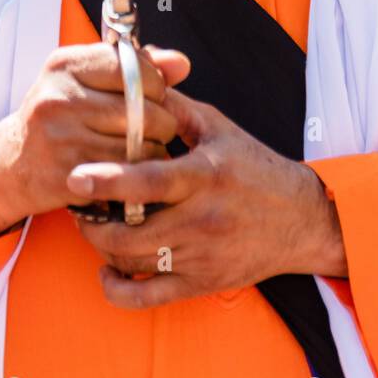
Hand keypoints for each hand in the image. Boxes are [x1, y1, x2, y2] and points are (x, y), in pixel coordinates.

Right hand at [0, 42, 189, 241]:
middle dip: (161, 124)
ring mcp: (60, 137)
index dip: (155, 85)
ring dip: (152, 155)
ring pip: (140, 147)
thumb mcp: (85, 81)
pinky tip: (128, 174)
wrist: (7, 166)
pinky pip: (126, 177)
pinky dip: (136, 178)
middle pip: (146, 110)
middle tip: (153, 132)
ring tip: (141, 153)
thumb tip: (182, 63)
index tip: (151, 97)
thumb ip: (135, 68)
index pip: (135, 68)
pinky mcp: (66, 175)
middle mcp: (59, 96)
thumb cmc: (57, 117)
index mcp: (65, 64)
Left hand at [66, 87, 346, 308]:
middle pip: (131, 233)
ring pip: (134, 262)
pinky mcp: (202, 283)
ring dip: (102, 248)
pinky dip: (119, 289)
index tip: (76, 177)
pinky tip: (108, 271)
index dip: (109, 181)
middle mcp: (202, 219)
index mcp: (205, 175)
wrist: (301, 219)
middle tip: (76, 204)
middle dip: (92, 223)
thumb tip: (138, 79)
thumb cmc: (255, 167)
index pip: (149, 181)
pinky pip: (149, 298)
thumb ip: (174, 107)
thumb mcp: (218, 128)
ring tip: (91, 227)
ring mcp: (201, 256)